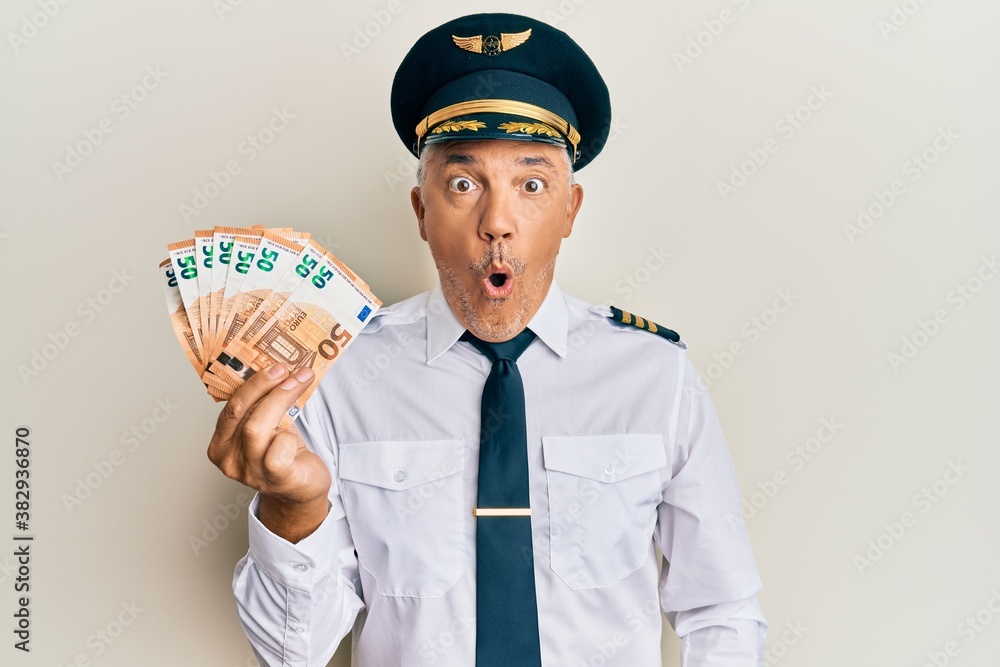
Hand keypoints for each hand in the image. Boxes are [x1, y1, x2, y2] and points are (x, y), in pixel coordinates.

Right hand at [207, 364, 330, 541]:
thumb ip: (262, 405)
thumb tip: (276, 368)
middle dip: (264, 386)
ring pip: (256, 428)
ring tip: (300, 382)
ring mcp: (249, 473)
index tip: (273, 365)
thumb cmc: (283, 452)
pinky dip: (289, 437)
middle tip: (285, 369)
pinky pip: (278, 451)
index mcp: (220, 445)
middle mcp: (228, 460)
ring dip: (281, 399)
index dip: (252, 383)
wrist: (302, 488)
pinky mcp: (273, 479)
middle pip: (241, 413)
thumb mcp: (267, 426)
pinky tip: (295, 436)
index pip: (230, 407)